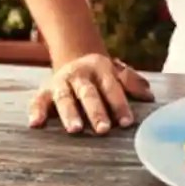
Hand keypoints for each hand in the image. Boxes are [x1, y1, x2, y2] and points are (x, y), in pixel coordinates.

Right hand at [29, 53, 153, 134]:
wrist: (73, 56)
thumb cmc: (100, 74)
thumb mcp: (116, 71)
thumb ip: (131, 82)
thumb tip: (149, 96)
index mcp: (100, 68)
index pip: (112, 87)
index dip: (119, 105)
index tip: (127, 122)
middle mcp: (79, 74)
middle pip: (88, 93)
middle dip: (96, 111)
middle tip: (103, 129)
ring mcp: (61, 81)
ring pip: (64, 97)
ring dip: (69, 113)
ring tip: (75, 129)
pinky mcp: (45, 89)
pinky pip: (38, 100)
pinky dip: (36, 110)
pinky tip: (35, 123)